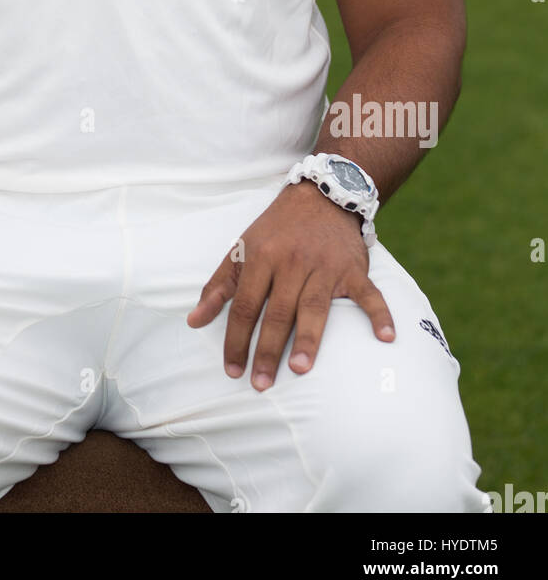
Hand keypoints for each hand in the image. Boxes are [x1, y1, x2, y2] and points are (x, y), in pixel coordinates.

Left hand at [186, 180, 394, 388]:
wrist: (321, 195)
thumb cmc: (276, 229)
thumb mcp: (241, 248)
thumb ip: (218, 286)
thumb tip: (193, 321)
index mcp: (262, 257)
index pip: (245, 305)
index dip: (236, 339)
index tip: (232, 370)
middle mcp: (292, 262)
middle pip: (278, 312)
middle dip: (267, 350)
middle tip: (261, 384)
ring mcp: (325, 266)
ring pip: (315, 307)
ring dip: (308, 339)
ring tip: (300, 369)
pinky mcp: (354, 269)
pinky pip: (369, 294)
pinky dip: (379, 314)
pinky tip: (385, 338)